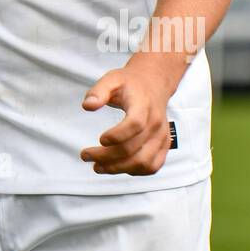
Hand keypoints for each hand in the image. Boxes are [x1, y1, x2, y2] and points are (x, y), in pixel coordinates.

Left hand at [80, 59, 176, 175]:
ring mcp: (162, 137)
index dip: (118, 135)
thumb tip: (87, 106)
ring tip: (97, 166)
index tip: (100, 139)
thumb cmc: (129, 83)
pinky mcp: (164, 146)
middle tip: (86, 156)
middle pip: (134, 148)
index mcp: (143, 105)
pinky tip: (116, 167)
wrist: (153, 85)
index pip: (135, 124)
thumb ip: (98, 91)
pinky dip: (134, 171)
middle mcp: (156, 123)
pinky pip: (152, 167)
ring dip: (119, 168)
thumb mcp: (111, 79)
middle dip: (107, 156)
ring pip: (143, 162)